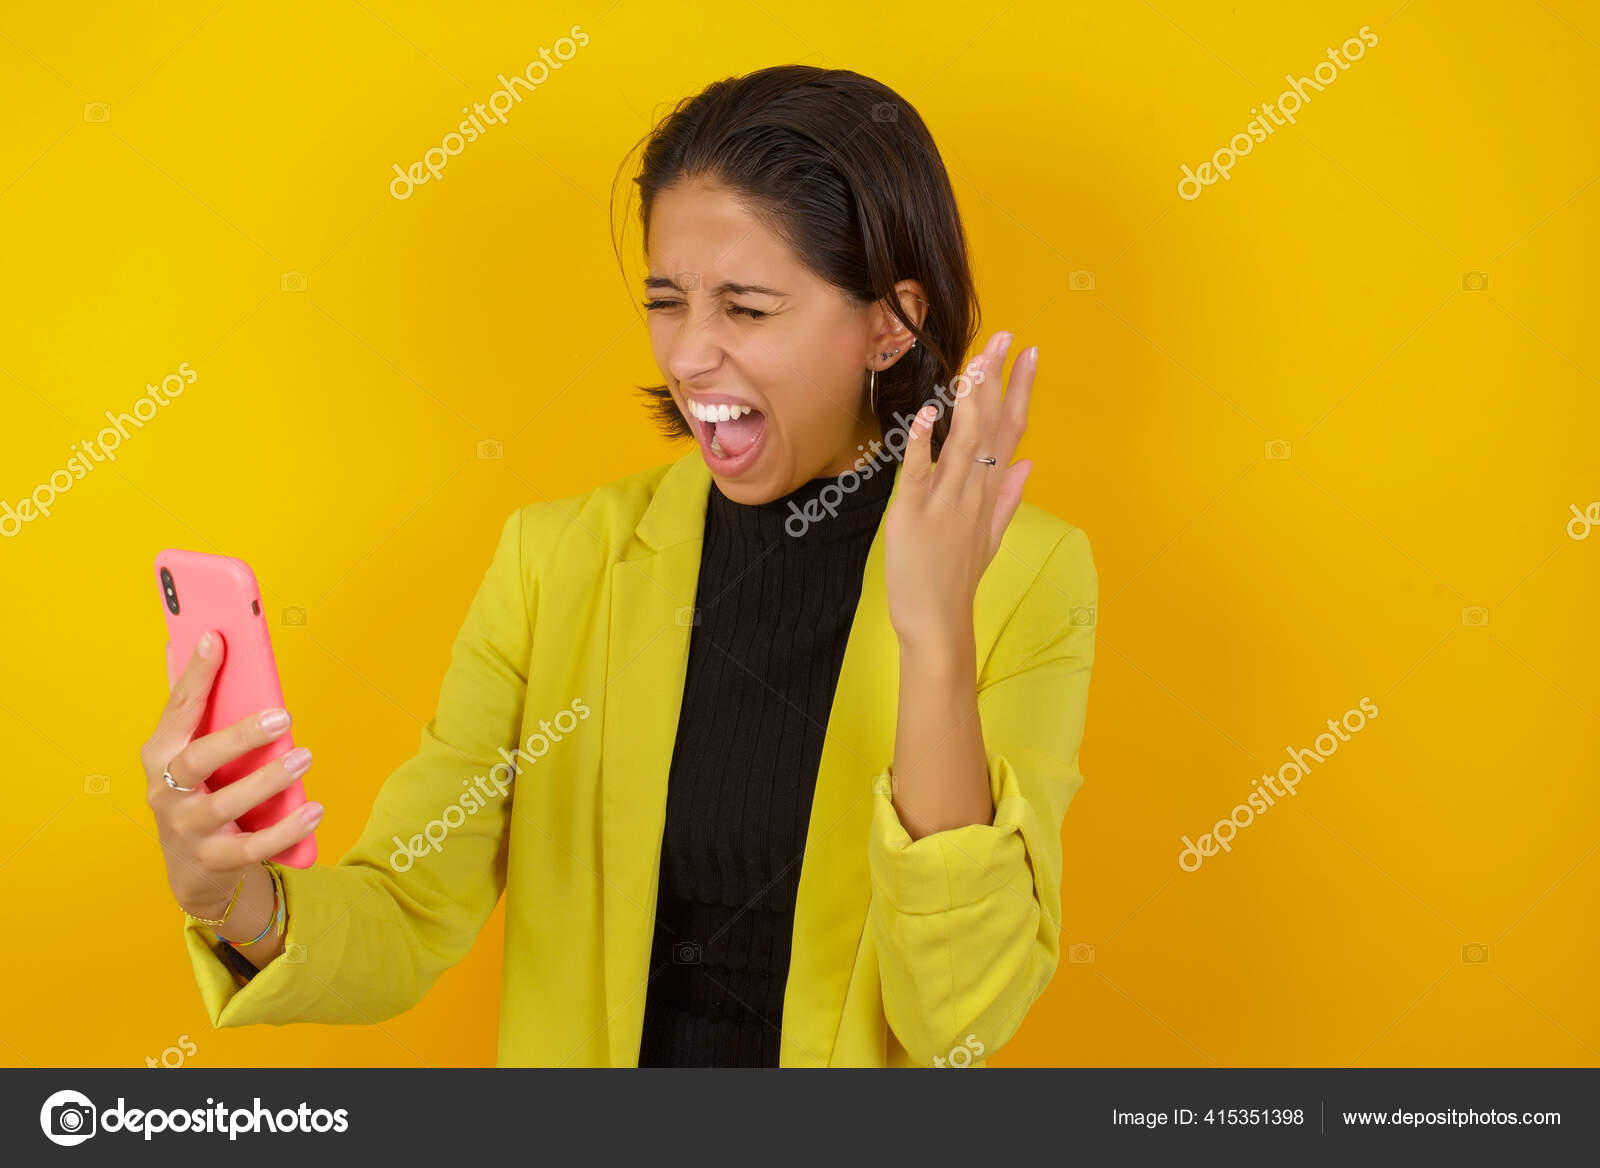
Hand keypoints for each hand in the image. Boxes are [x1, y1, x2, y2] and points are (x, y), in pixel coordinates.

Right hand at [140, 632, 321, 918]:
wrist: (194, 868)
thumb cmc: (198, 792)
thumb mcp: (190, 753)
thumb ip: (197, 710)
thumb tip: (194, 647)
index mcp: (160, 756)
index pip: (178, 709)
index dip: (196, 673)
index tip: (217, 638)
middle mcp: (165, 792)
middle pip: (198, 760)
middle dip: (240, 736)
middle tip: (283, 715)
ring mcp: (188, 828)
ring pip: (225, 804)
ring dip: (268, 780)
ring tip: (304, 756)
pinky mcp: (215, 859)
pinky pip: (253, 846)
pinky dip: (286, 829)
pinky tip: (314, 810)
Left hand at [885, 329, 1036, 649]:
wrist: (937, 622)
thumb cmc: (957, 579)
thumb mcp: (991, 537)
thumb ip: (1009, 497)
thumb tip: (1030, 463)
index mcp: (989, 493)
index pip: (1013, 431)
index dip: (1021, 391)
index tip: (1030, 354)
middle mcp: (973, 491)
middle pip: (992, 427)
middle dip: (999, 380)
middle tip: (1006, 338)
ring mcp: (945, 502)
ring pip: (963, 442)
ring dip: (971, 401)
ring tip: (977, 363)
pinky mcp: (913, 514)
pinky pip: (919, 473)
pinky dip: (924, 443)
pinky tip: (930, 413)